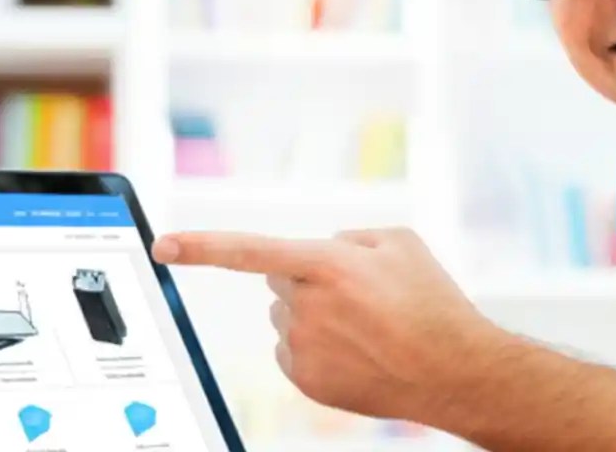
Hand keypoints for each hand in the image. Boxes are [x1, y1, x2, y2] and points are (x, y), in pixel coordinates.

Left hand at [151, 227, 505, 423]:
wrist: (454, 371)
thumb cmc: (432, 302)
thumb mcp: (399, 242)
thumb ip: (348, 235)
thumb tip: (320, 249)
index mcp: (326, 265)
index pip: (249, 250)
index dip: (200, 246)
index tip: (161, 245)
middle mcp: (306, 306)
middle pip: (279, 280)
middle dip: (306, 279)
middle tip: (358, 295)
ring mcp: (302, 347)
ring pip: (285, 316)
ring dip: (312, 313)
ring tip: (365, 326)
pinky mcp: (305, 380)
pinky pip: (289, 349)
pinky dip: (315, 345)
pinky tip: (355, 349)